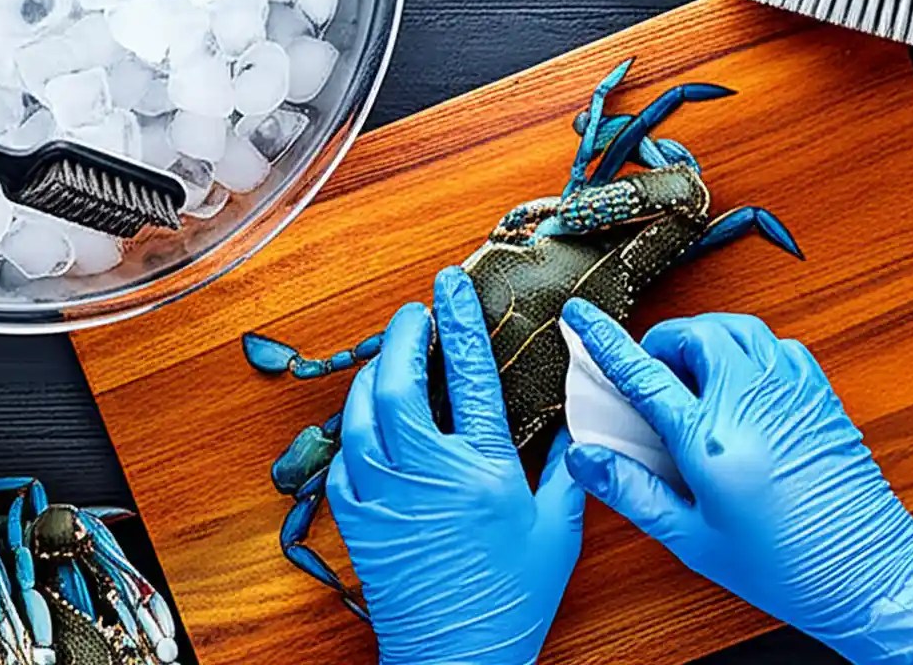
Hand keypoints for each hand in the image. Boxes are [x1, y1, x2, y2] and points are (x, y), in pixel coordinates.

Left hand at [326, 267, 584, 664]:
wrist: (458, 657)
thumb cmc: (513, 596)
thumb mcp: (557, 529)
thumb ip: (564, 468)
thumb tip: (570, 419)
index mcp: (481, 468)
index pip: (469, 375)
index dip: (460, 321)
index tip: (452, 285)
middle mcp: (425, 472)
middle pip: (400, 382)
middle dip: (405, 334)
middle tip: (415, 311)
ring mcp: (383, 495)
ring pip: (361, 414)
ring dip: (374, 376)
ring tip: (393, 356)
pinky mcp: (356, 521)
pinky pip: (343, 461)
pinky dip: (352, 432)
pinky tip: (367, 422)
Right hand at [560, 300, 912, 664]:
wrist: (867, 572)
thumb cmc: (781, 563)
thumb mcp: (690, 536)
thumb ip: (632, 491)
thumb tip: (584, 459)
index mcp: (710, 439)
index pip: (643, 372)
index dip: (604, 340)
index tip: (580, 316)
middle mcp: (751, 401)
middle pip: (695, 333)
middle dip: (665, 341)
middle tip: (652, 372)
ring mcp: (791, 391)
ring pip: (738, 328)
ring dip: (706, 338)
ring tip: (694, 374)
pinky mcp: (819, 395)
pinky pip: (777, 345)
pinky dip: (749, 349)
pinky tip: (741, 383)